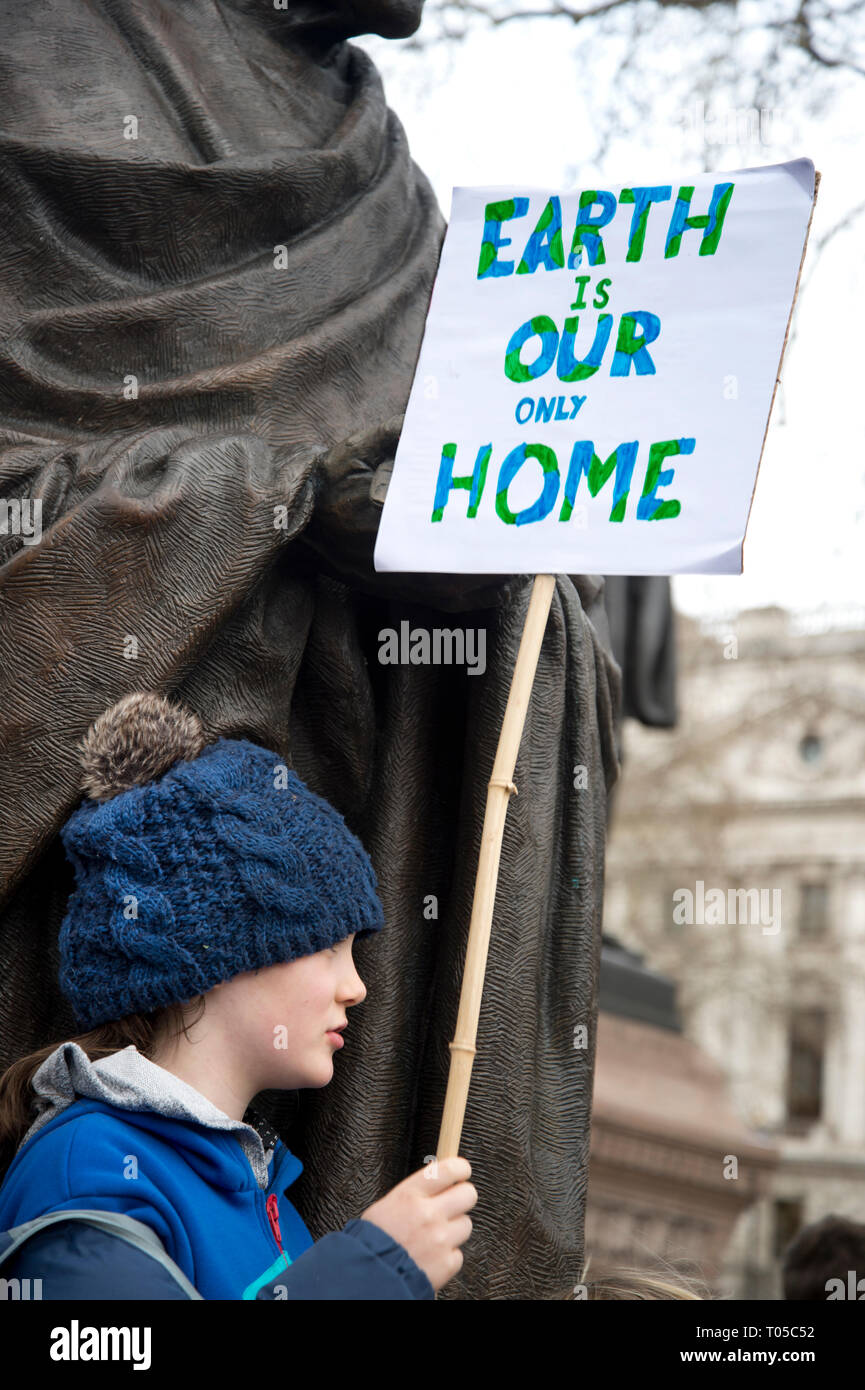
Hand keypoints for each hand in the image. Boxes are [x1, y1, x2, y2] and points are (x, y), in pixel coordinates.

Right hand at [360, 1156, 477, 1291]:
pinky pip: (458, 1253)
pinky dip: (448, 1256)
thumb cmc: (373, 1240)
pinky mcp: (446, 1263)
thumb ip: (416, 1191)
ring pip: (465, 1224)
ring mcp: (440, 1239)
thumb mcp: (388, 1203)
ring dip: (454, 1229)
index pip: (450, 1170)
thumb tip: (438, 1180)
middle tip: (453, 1204)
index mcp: (411, 1194)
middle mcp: (428, 1214)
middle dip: (462, 1198)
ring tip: (434, 1236)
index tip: (462, 1172)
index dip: (461, 1168)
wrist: (367, 1276)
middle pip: (468, 1194)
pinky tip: (431, 1256)